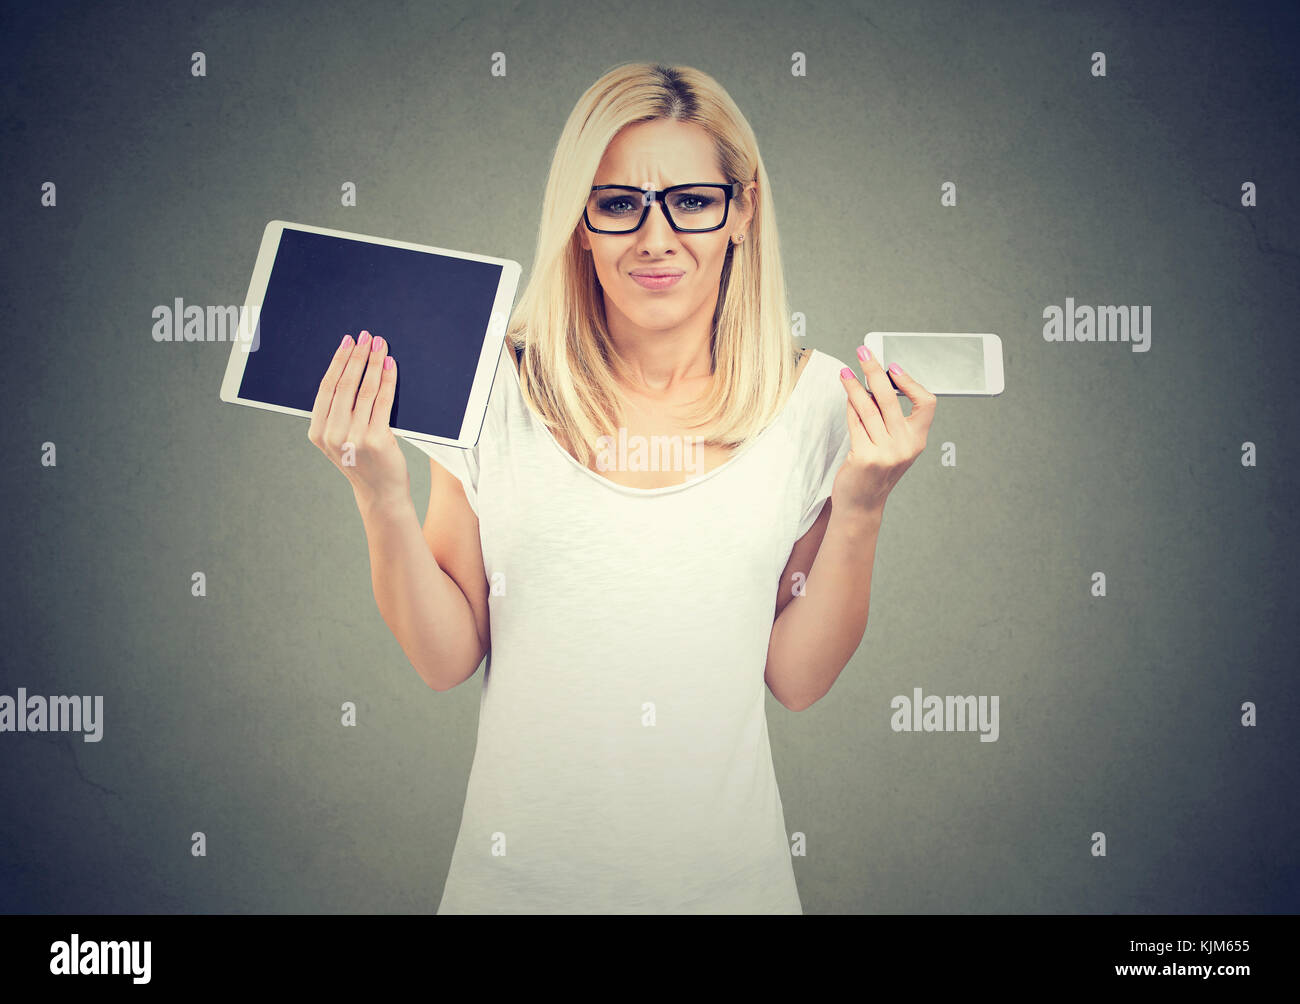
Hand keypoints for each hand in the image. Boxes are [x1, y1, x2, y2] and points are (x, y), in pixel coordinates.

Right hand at [307, 330, 408, 511]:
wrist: (381, 493)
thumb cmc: (363, 462)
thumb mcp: (340, 440)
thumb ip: (338, 414)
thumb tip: (348, 370)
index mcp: (318, 432)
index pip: (326, 388)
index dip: (337, 361)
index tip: (347, 342)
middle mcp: (333, 435)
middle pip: (345, 385)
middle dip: (357, 356)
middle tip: (366, 337)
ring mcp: (354, 438)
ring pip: (364, 390)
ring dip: (373, 363)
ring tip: (380, 346)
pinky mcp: (377, 440)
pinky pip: (382, 401)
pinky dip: (388, 380)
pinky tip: (391, 366)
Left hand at [832, 345, 935, 517]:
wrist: (861, 505)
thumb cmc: (875, 471)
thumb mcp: (893, 446)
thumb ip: (890, 420)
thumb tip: (877, 381)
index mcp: (917, 440)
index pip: (927, 403)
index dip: (911, 382)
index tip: (894, 367)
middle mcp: (905, 446)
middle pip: (891, 398)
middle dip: (875, 371)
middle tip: (863, 353)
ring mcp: (886, 453)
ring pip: (868, 408)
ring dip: (854, 386)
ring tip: (845, 372)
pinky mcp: (865, 457)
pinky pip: (855, 423)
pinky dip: (849, 407)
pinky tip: (845, 395)